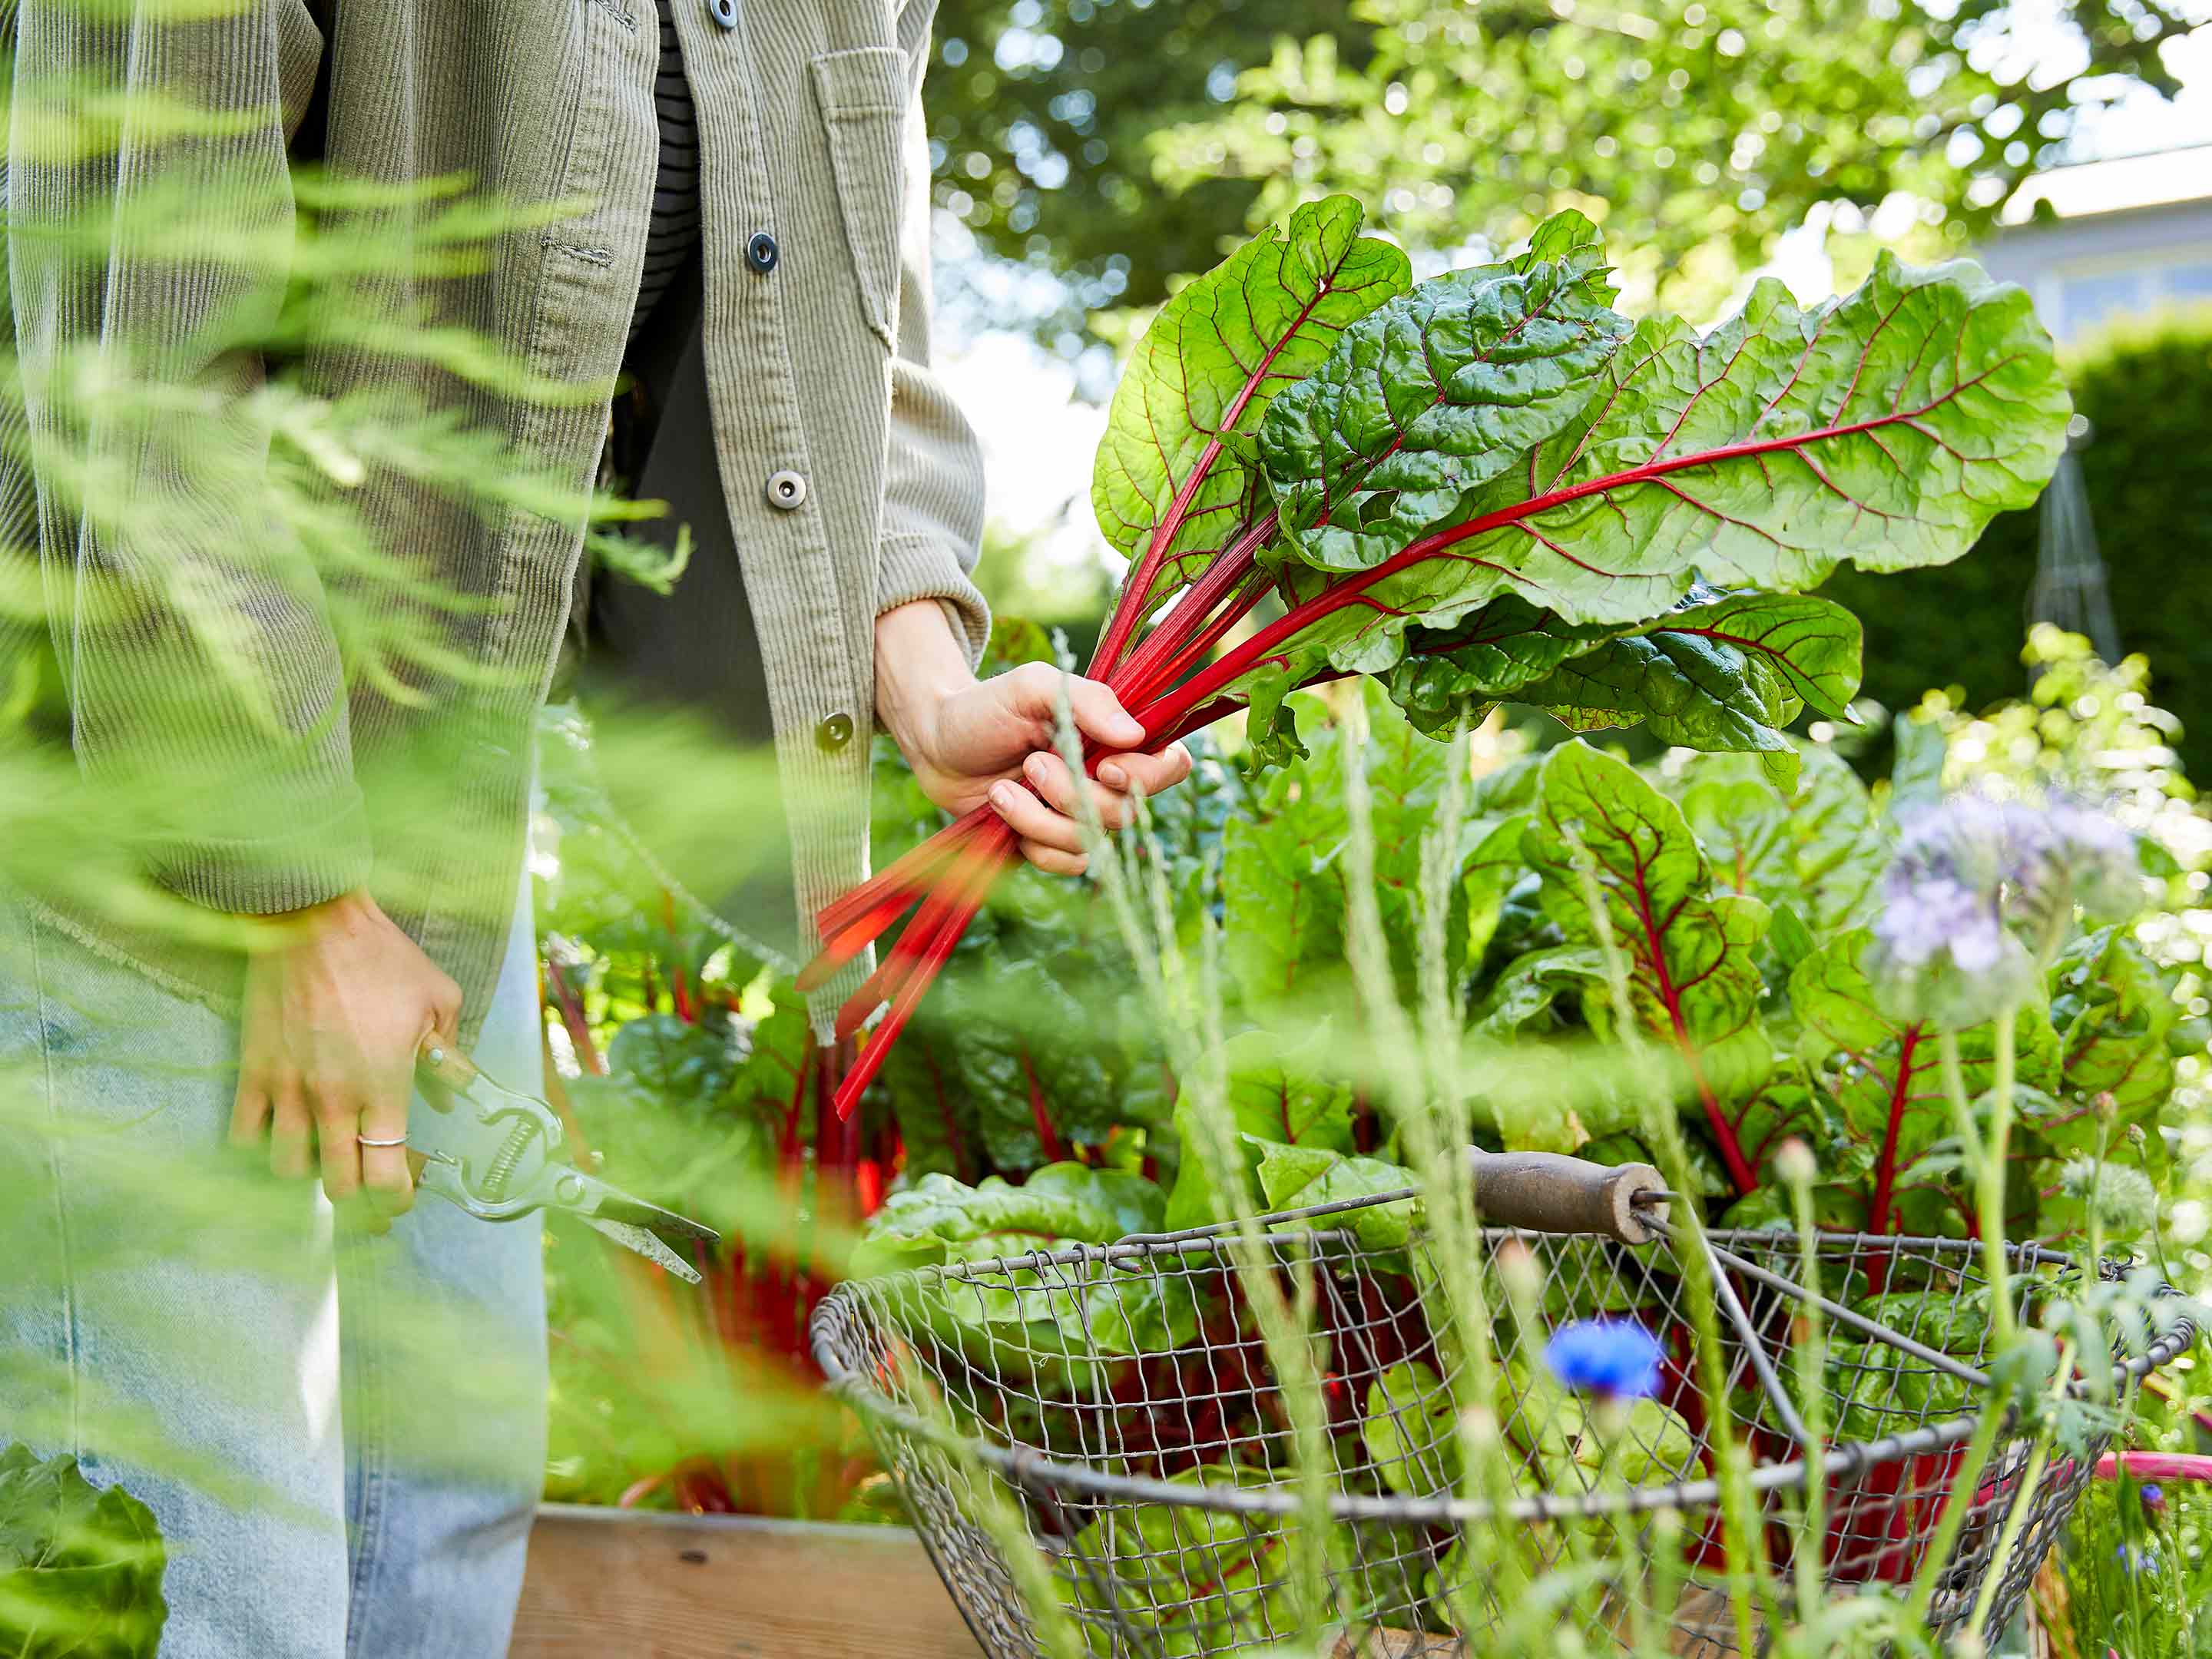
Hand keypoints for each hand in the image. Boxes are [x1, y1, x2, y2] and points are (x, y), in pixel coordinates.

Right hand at [230, 890, 461, 1226]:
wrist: (313, 923)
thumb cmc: (383, 959)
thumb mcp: (439, 1001)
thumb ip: (449, 1057)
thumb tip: (452, 1097)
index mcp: (384, 1089)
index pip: (386, 1174)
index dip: (396, 1198)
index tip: (402, 1199)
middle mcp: (333, 1101)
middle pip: (337, 1183)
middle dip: (355, 1197)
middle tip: (364, 1192)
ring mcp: (287, 1089)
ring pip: (287, 1167)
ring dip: (307, 1171)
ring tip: (322, 1157)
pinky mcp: (252, 1071)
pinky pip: (244, 1134)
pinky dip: (259, 1145)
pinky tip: (276, 1134)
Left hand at [874, 602, 1192, 873]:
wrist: (935, 742)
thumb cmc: (988, 707)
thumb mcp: (1034, 686)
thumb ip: (1088, 700)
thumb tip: (1134, 735)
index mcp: (1116, 740)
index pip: (1171, 765)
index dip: (1149, 775)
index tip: (1104, 766)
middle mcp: (1106, 781)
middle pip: (1126, 812)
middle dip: (1073, 793)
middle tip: (1031, 763)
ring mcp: (1079, 816)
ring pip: (1090, 843)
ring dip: (1039, 818)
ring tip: (1000, 789)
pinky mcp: (1049, 843)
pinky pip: (1064, 863)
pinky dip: (1031, 841)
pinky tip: (1000, 810)